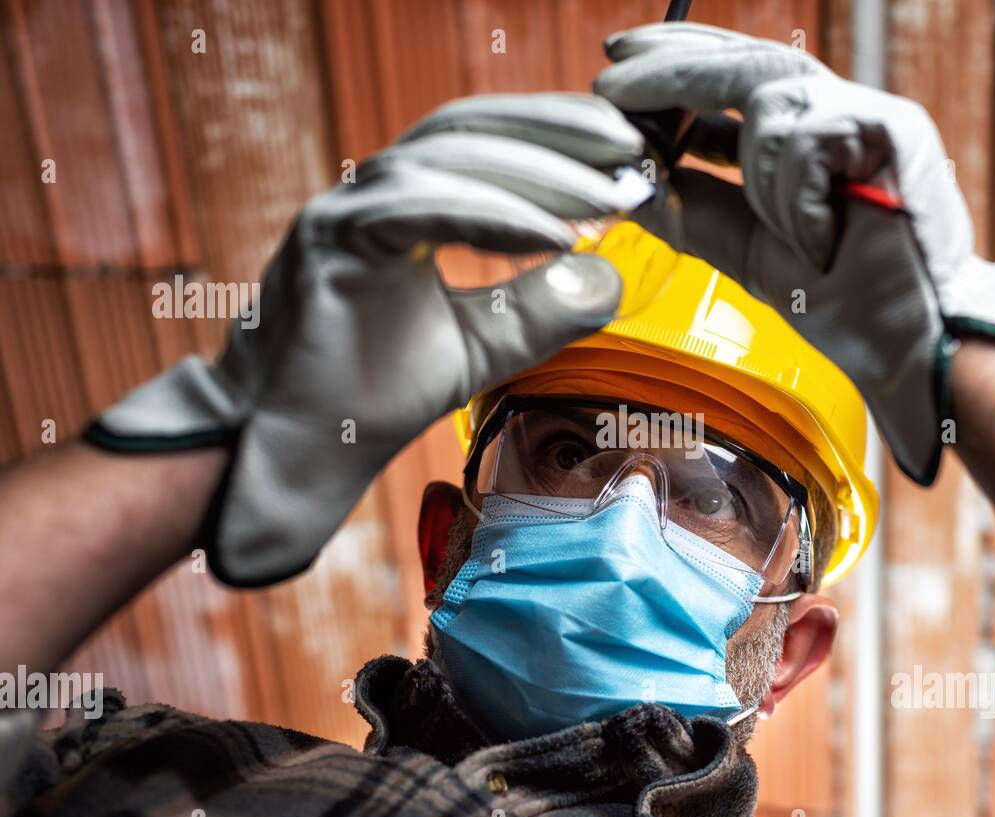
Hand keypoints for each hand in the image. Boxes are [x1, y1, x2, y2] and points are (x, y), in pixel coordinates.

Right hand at [87, 93, 644, 585]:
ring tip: (609, 197)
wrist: (296, 448)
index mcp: (403, 204)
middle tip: (635, 155)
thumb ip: (542, 309)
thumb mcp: (482, 345)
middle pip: (471, 127)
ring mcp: (345, 210)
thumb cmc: (370, 393)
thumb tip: (612, 277)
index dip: (558, 136)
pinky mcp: (330, 241)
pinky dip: (493, 218)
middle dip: (560, 135)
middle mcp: (371, 193)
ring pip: (449, 159)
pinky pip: (422, 211)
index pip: (485, 142)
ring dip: (539, 173)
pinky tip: (553, 236)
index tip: (630, 153)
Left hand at [596, 23, 994, 482]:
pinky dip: (796, 200)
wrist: (912, 342)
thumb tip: (627, 180)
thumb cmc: (848, 302)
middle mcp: (844, 115)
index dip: (680, 63)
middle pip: (751, 63)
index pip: (741, 75)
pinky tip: (825, 240)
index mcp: (815, 139)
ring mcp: (871, 116)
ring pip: (772, 104)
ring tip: (802, 240)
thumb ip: (693, 209)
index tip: (621, 71)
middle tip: (612, 79)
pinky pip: (804, 141)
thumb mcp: (748, 249)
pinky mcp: (892, 129)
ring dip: (761, 179)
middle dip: (675, 68)